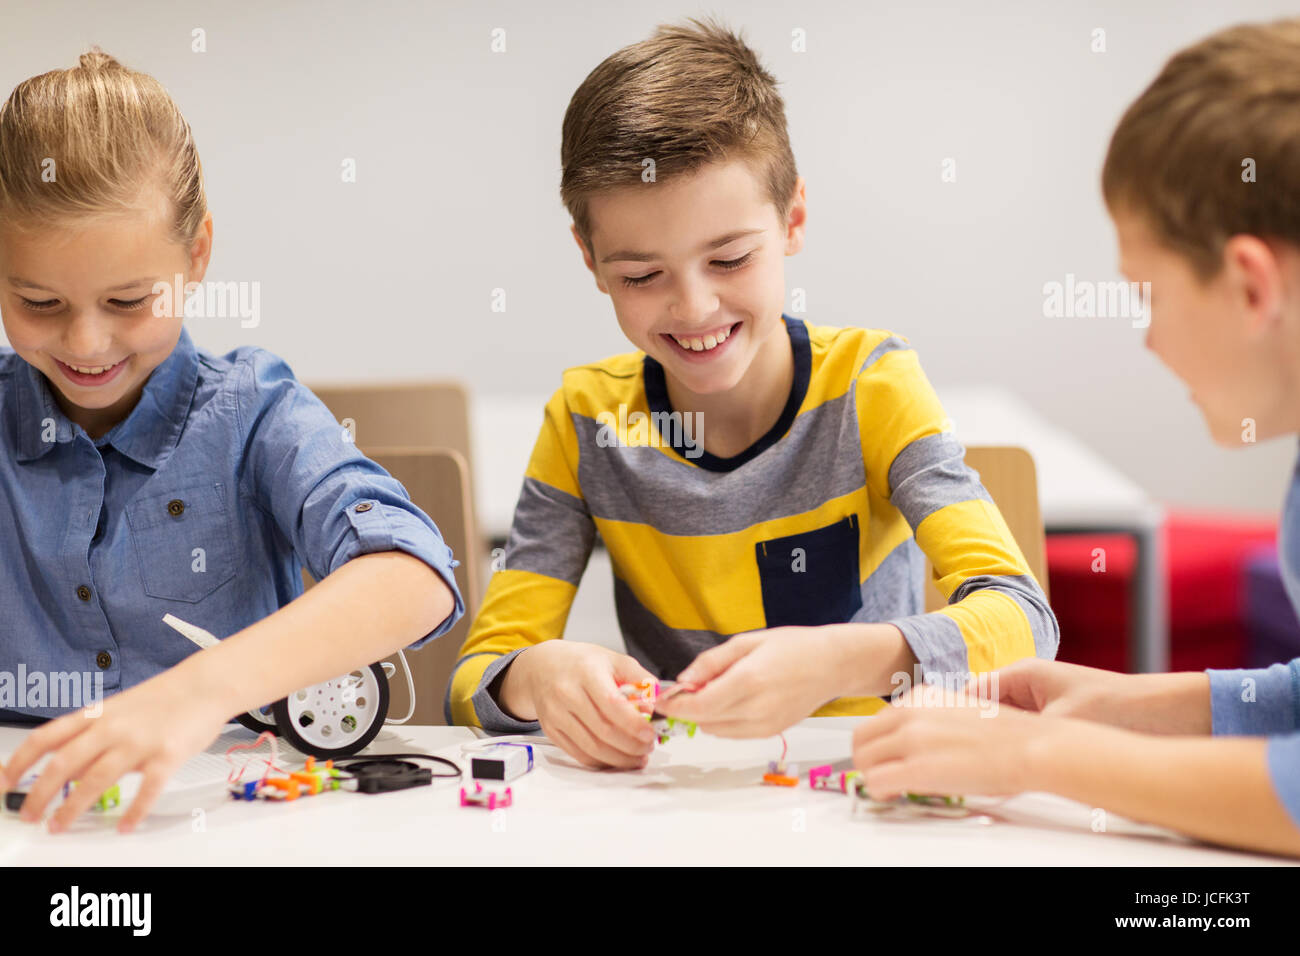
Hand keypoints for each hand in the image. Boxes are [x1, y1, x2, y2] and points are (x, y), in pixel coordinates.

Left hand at [0, 669, 231, 833]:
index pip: (46, 738)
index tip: (2, 782)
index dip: (18, 762)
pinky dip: (133, 812)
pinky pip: (146, 791)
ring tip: (59, 826)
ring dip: (72, 808)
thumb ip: (92, 739)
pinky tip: (125, 826)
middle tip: (28, 815)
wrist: (205, 685)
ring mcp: (139, 743)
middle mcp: (113, 729)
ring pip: (95, 780)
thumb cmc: (164, 698)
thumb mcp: (120, 711)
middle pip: (64, 764)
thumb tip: (68, 773)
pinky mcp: (167, 757)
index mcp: (98, 715)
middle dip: (38, 793)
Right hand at [500, 642, 657, 769]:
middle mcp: (567, 694)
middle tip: (648, 747)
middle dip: (632, 746)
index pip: (611, 704)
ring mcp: (556, 715)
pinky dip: (603, 762)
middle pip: (603, 731)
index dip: (633, 724)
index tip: (650, 733)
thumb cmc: (581, 663)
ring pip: (592, 748)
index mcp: (586, 672)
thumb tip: (656, 704)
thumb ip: (639, 678)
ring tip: (638, 757)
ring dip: (620, 759)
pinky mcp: (552, 731)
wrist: (541, 668)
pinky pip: (580, 755)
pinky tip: (618, 758)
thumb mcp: (613, 659)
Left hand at [655, 626, 845, 736]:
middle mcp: (756, 708)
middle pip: (704, 720)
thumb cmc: (793, 646)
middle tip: (682, 690)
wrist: (832, 665)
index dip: (675, 705)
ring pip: (716, 730)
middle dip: (686, 708)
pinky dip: (721, 720)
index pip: (699, 705)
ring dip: (704, 715)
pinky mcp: (771, 733)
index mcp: (749, 680)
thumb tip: (683, 680)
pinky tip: (730, 700)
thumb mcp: (747, 642)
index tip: (660, 700)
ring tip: (714, 689)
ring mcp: (765, 725)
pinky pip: (733, 733)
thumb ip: (711, 662)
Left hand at [852, 703, 1070, 798]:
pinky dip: (879, 791)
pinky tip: (896, 794)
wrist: (1030, 746)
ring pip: (863, 760)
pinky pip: (876, 781)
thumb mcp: (959, 712)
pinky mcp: (917, 768)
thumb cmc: (1007, 735)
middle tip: (882, 774)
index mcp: (921, 697)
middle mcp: (910, 713)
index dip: (880, 743)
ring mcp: (911, 739)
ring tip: (893, 786)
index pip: (878, 720)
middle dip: (867, 759)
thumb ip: (930, 720)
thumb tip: (911, 741)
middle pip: (861, 738)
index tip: (888, 755)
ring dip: (873, 775)